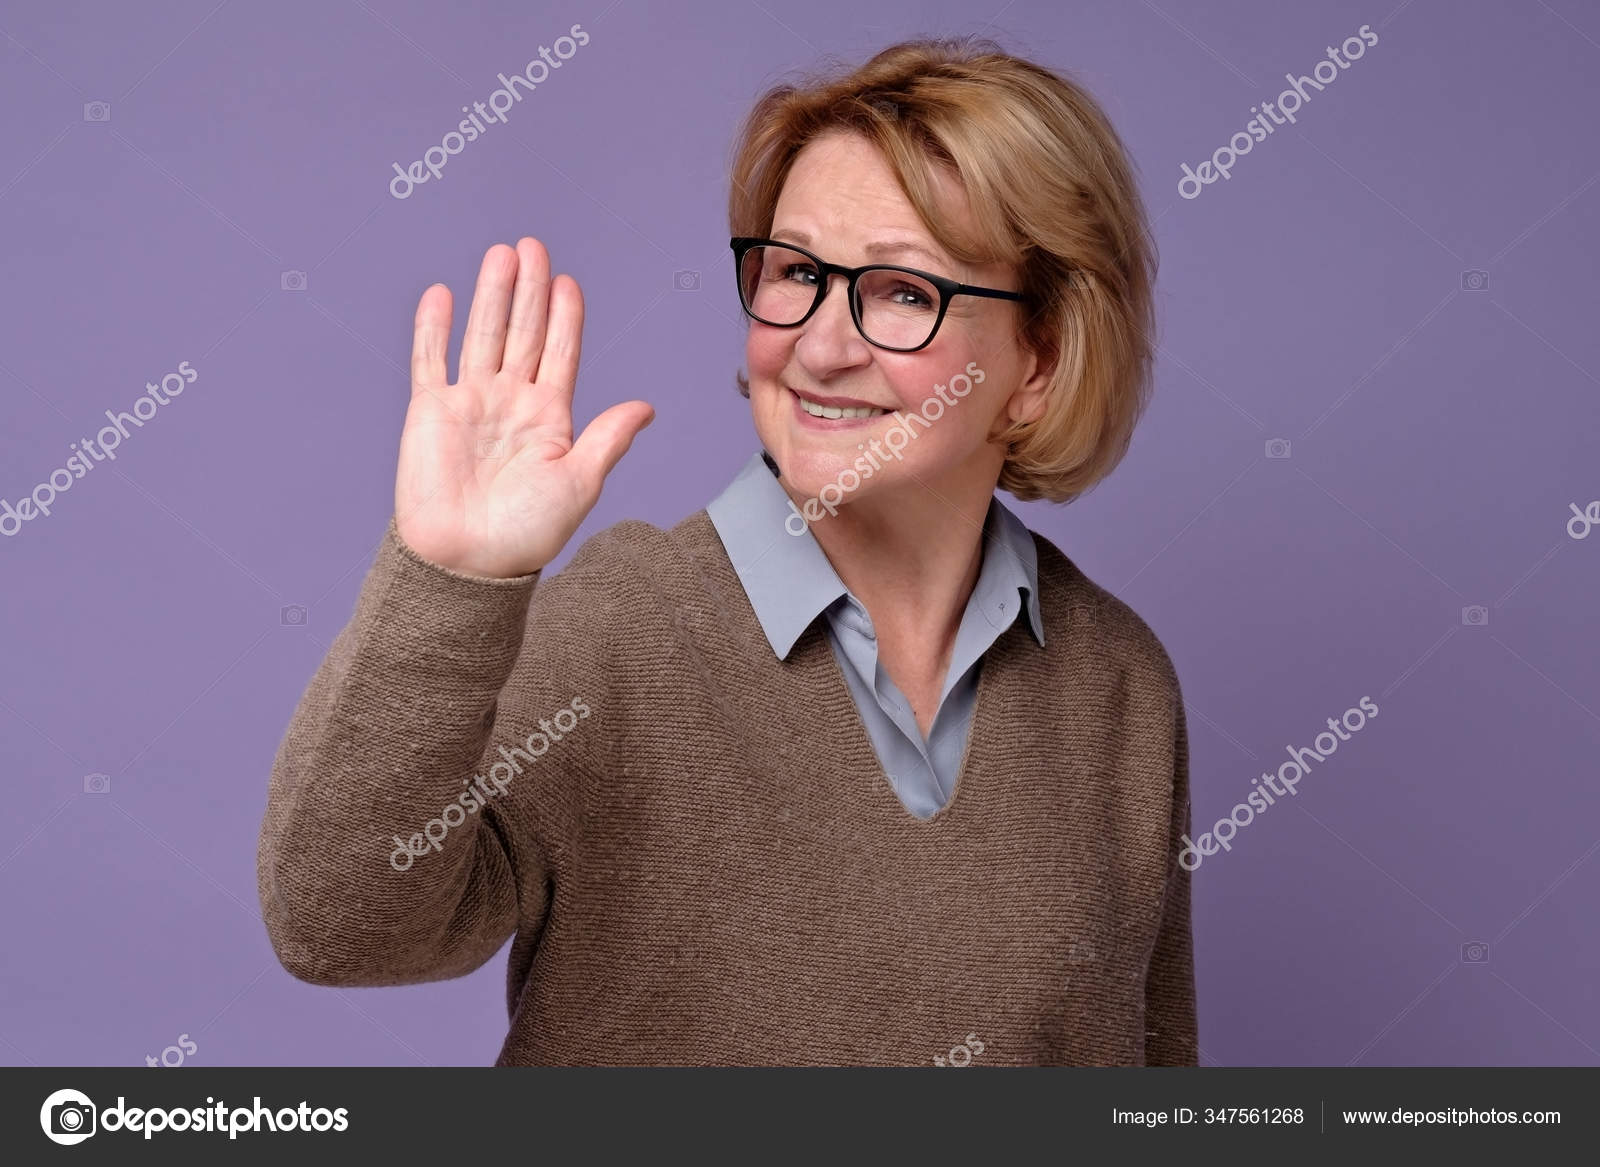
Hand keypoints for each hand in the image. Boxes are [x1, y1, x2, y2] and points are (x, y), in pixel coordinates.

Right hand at [394, 238, 653, 577]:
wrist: (469, 560)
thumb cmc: (527, 533)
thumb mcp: (580, 482)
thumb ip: (608, 438)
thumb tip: (646, 408)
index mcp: (550, 419)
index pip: (560, 354)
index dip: (564, 318)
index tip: (569, 282)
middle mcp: (511, 404)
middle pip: (523, 333)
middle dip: (530, 290)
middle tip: (534, 246)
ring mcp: (471, 403)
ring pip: (483, 335)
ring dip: (492, 295)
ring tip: (501, 254)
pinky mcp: (431, 412)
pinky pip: (430, 360)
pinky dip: (433, 328)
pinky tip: (440, 293)